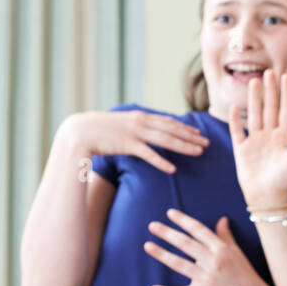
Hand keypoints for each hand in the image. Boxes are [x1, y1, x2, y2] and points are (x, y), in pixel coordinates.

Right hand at [62, 109, 208, 174]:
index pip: (168, 121)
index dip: (185, 127)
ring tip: (199, 152)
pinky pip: (148, 155)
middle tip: (207, 143)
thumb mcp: (121, 123)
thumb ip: (135, 126)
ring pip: (165, 140)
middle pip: (172, 129)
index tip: (198, 132)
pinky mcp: (127, 145)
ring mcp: (135, 133)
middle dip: (191, 136)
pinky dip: (161, 161)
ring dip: (184, 146)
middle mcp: (141, 122)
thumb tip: (146, 129)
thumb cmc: (99, 129)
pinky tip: (173, 169)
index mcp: (141, 116)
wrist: (79, 131)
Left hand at [144, 209, 274, 285]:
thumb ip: (226, 237)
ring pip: (180, 264)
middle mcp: (213, 262)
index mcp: (222, 250)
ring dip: (162, 255)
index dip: (183, 221)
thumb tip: (221, 219)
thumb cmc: (246, 276)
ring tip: (148, 245)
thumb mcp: (237, 253)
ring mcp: (207, 279)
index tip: (170, 213)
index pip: (199, 231)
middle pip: (186, 244)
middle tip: (152, 226)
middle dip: (168, 234)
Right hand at [229, 68, 286, 205]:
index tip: (286, 76)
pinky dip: (235, 119)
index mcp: (285, 137)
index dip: (286, 93)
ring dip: (254, 99)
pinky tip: (234, 106)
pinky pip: (237, 131)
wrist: (269, 197)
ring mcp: (255, 142)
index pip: (285, 110)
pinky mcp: (241, 150)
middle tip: (268, 72)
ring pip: (254, 115)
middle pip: (269, 108)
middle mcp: (270, 136)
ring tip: (254, 81)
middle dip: (269, 90)